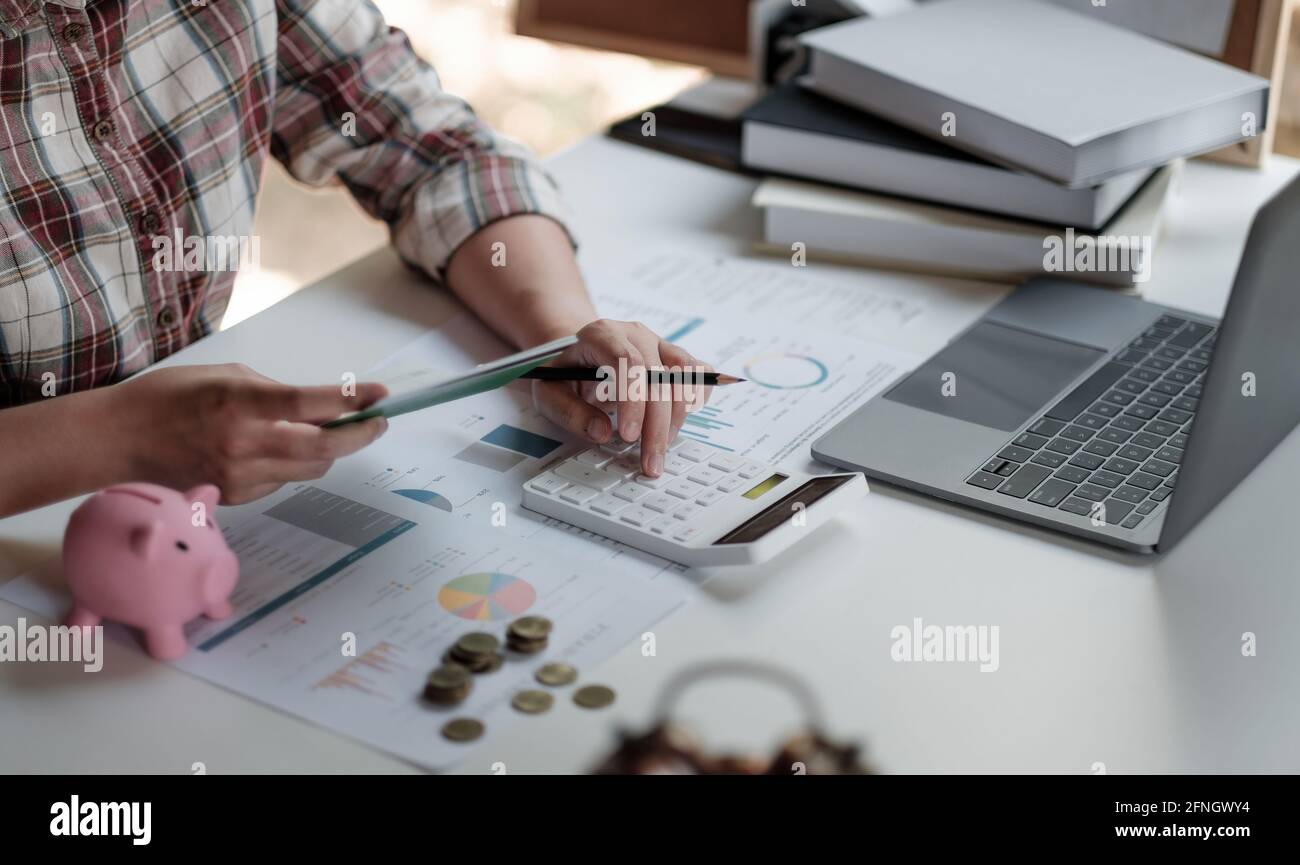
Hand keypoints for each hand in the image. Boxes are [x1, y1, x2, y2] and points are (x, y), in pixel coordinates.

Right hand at [109, 364, 388, 503]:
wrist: (119, 440)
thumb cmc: (170, 397)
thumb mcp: (224, 374)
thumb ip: (272, 390)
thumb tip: (316, 406)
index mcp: (239, 403)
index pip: (309, 404)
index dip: (352, 400)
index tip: (380, 394)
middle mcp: (242, 443)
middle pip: (322, 449)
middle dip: (360, 436)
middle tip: (378, 423)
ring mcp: (240, 476)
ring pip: (309, 469)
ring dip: (330, 452)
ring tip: (334, 431)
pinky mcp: (237, 497)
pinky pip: (283, 480)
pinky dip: (294, 464)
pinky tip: (281, 448)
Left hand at [531, 320, 711, 476]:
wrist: (578, 355)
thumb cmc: (563, 373)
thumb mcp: (548, 392)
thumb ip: (569, 412)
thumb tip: (602, 433)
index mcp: (601, 334)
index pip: (627, 362)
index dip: (633, 401)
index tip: (628, 436)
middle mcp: (635, 334)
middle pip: (658, 376)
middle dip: (657, 425)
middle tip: (650, 462)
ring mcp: (659, 343)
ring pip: (683, 376)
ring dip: (677, 418)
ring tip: (658, 448)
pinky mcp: (674, 357)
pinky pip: (699, 373)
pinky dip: (696, 397)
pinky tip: (678, 422)